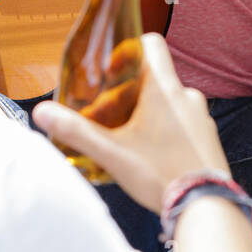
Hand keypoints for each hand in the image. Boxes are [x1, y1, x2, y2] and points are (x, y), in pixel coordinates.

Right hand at [32, 34, 228, 212]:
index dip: (129, 48)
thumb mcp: (112, 153)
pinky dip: (168, 130)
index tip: (110, 69)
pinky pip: (184, 123)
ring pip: (170, 101)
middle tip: (111, 110)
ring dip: (150, 112)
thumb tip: (43, 112)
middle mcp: (187, 96)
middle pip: (156, 77)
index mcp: (164, 90)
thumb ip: (76, 132)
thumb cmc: (160, 175)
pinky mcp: (208, 138)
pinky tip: (153, 154)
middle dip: (132, 90)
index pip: (151, 44)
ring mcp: (201, 117)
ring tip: (130, 136)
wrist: (205, 207)